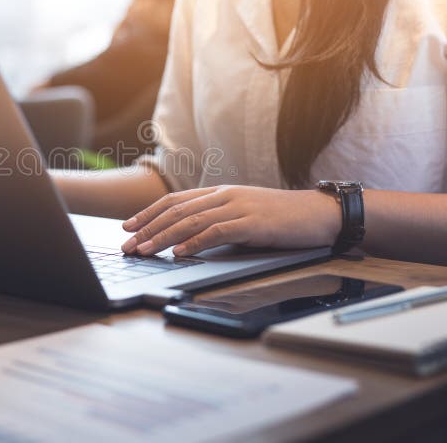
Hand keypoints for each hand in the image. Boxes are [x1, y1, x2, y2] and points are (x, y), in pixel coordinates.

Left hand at [120, 185, 340, 256]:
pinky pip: (217, 232)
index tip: (128, 226)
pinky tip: (179, 253)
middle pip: (176, 211)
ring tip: (143, 250)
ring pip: (190, 221)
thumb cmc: (282, 218)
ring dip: (163, 237)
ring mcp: (238, 207)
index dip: (149, 213)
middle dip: (147, 228)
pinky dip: (194, 242)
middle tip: (126, 245)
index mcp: (220, 193)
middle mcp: (224, 196)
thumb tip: (188, 239)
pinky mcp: (253, 223)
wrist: (320, 213)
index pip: (175, 201)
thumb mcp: (244, 214)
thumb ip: (218, 221)